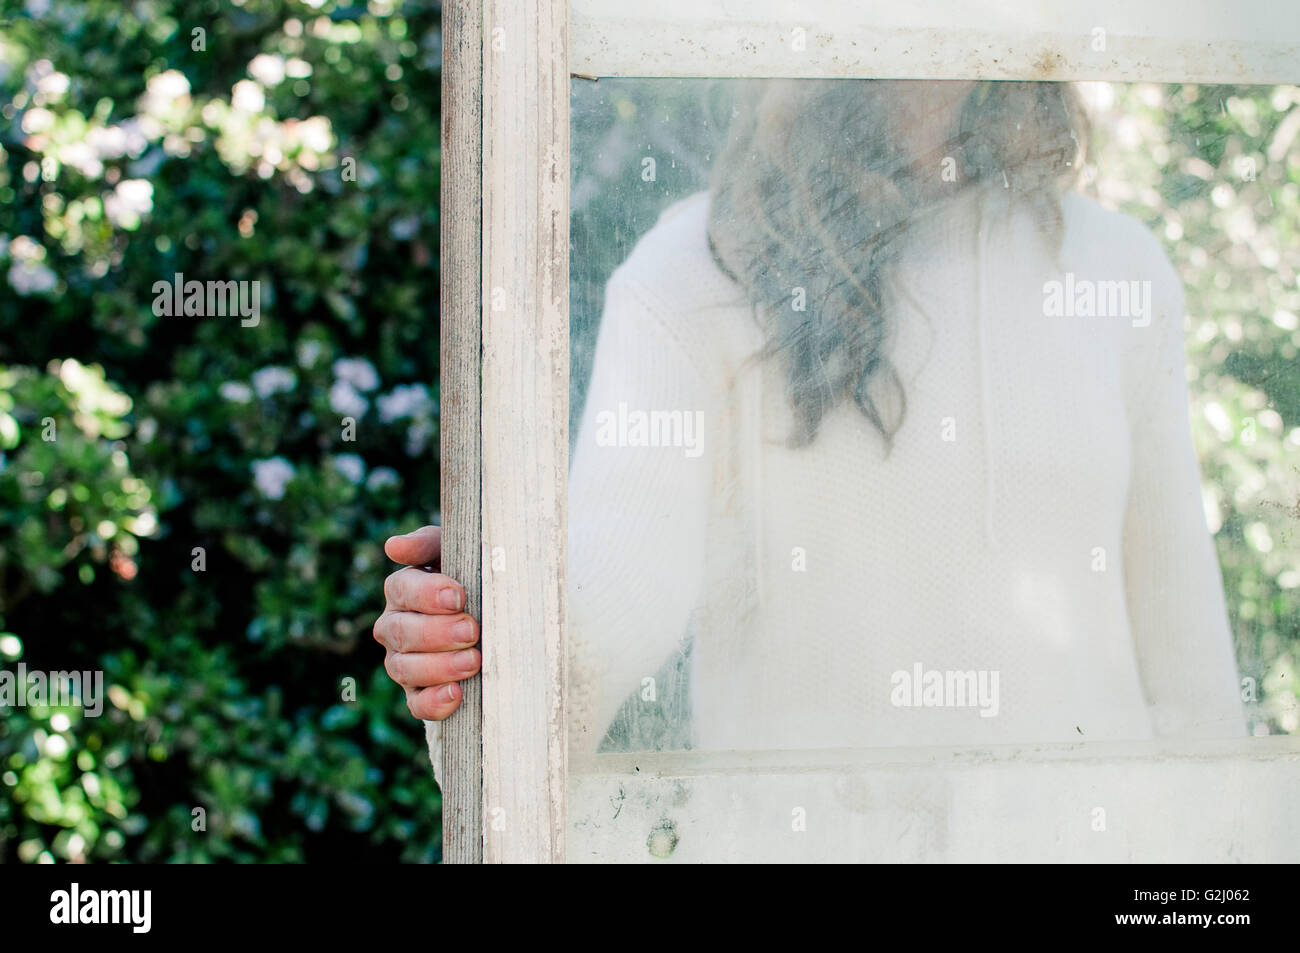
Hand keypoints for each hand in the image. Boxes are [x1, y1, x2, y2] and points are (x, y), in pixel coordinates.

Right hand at [373, 525, 479, 719]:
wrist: (498, 611)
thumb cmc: (473, 575)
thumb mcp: (454, 551)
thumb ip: (426, 544)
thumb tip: (394, 547)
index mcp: (402, 590)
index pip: (402, 590)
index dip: (427, 594)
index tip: (458, 596)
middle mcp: (395, 627)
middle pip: (401, 632)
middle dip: (437, 632)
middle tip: (471, 630)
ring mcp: (404, 662)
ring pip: (405, 669)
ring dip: (439, 666)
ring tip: (473, 661)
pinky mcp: (419, 693)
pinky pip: (417, 704)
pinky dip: (433, 703)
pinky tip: (456, 694)